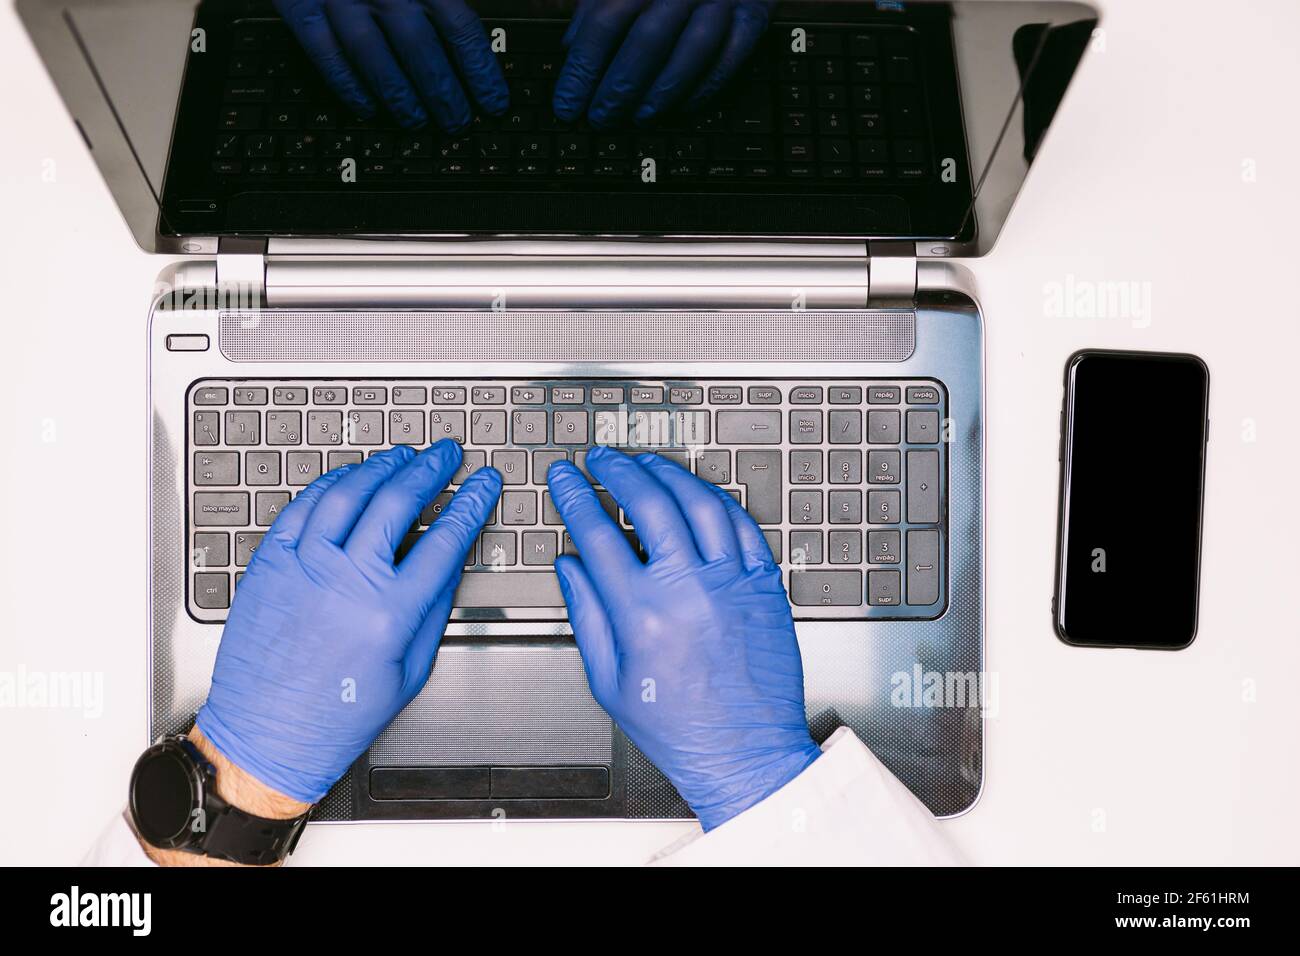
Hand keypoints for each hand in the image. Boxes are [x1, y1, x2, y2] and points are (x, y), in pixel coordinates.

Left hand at [195, 441, 501, 803]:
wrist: (267, 736)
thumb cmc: (337, 715)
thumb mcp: (410, 671)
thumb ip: (434, 609)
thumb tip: (449, 560)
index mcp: (389, 613)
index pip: (445, 539)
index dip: (471, 503)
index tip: (483, 484)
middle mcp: (345, 582)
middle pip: (397, 501)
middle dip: (430, 469)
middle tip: (446, 454)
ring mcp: (302, 568)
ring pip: (347, 493)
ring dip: (381, 467)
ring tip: (402, 456)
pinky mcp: (269, 566)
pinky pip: (301, 509)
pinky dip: (330, 485)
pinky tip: (349, 478)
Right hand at [274, 0, 508, 129]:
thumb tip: (476, 32)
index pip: (461, 28)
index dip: (480, 72)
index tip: (494, 103)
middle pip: (421, 49)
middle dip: (443, 94)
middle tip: (457, 124)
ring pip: (374, 56)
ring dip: (399, 97)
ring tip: (416, 122)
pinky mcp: (300, 3)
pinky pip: (325, 52)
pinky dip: (346, 84)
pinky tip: (366, 107)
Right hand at [547, 448, 819, 830]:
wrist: (745, 753)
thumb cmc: (679, 727)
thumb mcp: (609, 681)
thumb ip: (586, 615)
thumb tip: (571, 565)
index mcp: (642, 615)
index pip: (597, 533)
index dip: (574, 496)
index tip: (564, 478)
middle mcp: (689, 590)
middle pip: (649, 503)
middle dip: (618, 471)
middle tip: (602, 459)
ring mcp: (732, 584)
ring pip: (700, 503)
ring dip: (668, 474)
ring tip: (647, 464)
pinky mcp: (765, 587)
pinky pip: (743, 526)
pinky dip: (717, 501)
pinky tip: (700, 494)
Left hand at [553, 0, 774, 126]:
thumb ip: (596, 2)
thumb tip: (570, 46)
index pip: (604, 21)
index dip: (583, 68)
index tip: (567, 105)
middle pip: (648, 39)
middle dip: (620, 87)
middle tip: (601, 119)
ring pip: (693, 49)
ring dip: (664, 91)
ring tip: (640, 117)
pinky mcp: (755, 11)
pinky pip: (733, 54)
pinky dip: (708, 85)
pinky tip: (684, 106)